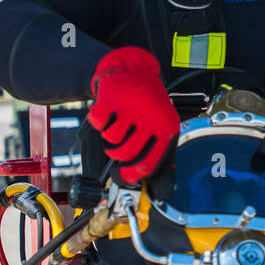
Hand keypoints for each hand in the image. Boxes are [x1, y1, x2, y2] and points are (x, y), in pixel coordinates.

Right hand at [87, 47, 179, 184]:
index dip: (133, 176)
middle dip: (115, 158)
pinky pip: (100, 122)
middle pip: (127, 155)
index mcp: (166, 132)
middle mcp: (153, 120)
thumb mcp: (153, 135)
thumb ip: (151, 162)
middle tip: (116, 150)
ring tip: (114, 128)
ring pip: (112, 140)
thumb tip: (151, 193)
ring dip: (107, 139)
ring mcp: (133, 109)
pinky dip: (98, 122)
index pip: (151, 164)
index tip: (124, 178)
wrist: (131, 71)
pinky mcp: (114, 97)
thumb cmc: (139, 112)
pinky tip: (107, 114)